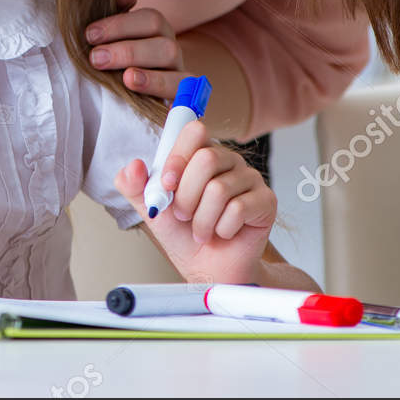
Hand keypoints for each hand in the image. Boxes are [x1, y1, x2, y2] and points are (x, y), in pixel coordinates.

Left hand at [85, 0, 190, 99]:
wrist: (120, 107)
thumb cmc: (111, 67)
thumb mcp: (105, 40)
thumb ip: (110, 9)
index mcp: (152, 29)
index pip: (147, 17)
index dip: (119, 24)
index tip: (89, 35)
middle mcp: (167, 44)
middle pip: (159, 30)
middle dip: (125, 44)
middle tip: (95, 58)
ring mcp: (177, 68)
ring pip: (170, 53)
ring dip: (142, 62)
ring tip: (123, 77)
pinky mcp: (181, 94)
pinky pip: (182, 87)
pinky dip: (159, 84)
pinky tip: (136, 85)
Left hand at [112, 114, 275, 285]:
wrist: (207, 268)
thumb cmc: (183, 235)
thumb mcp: (151, 209)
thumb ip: (135, 186)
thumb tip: (133, 166)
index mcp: (200, 154)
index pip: (194, 131)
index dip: (177, 156)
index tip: (166, 184)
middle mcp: (228, 160)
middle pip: (206, 159)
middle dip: (186, 196)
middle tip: (183, 215)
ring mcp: (250, 178)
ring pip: (219, 189)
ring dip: (202, 219)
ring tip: (201, 230)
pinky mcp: (266, 201)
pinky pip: (238, 209)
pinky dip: (221, 229)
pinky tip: (222, 233)